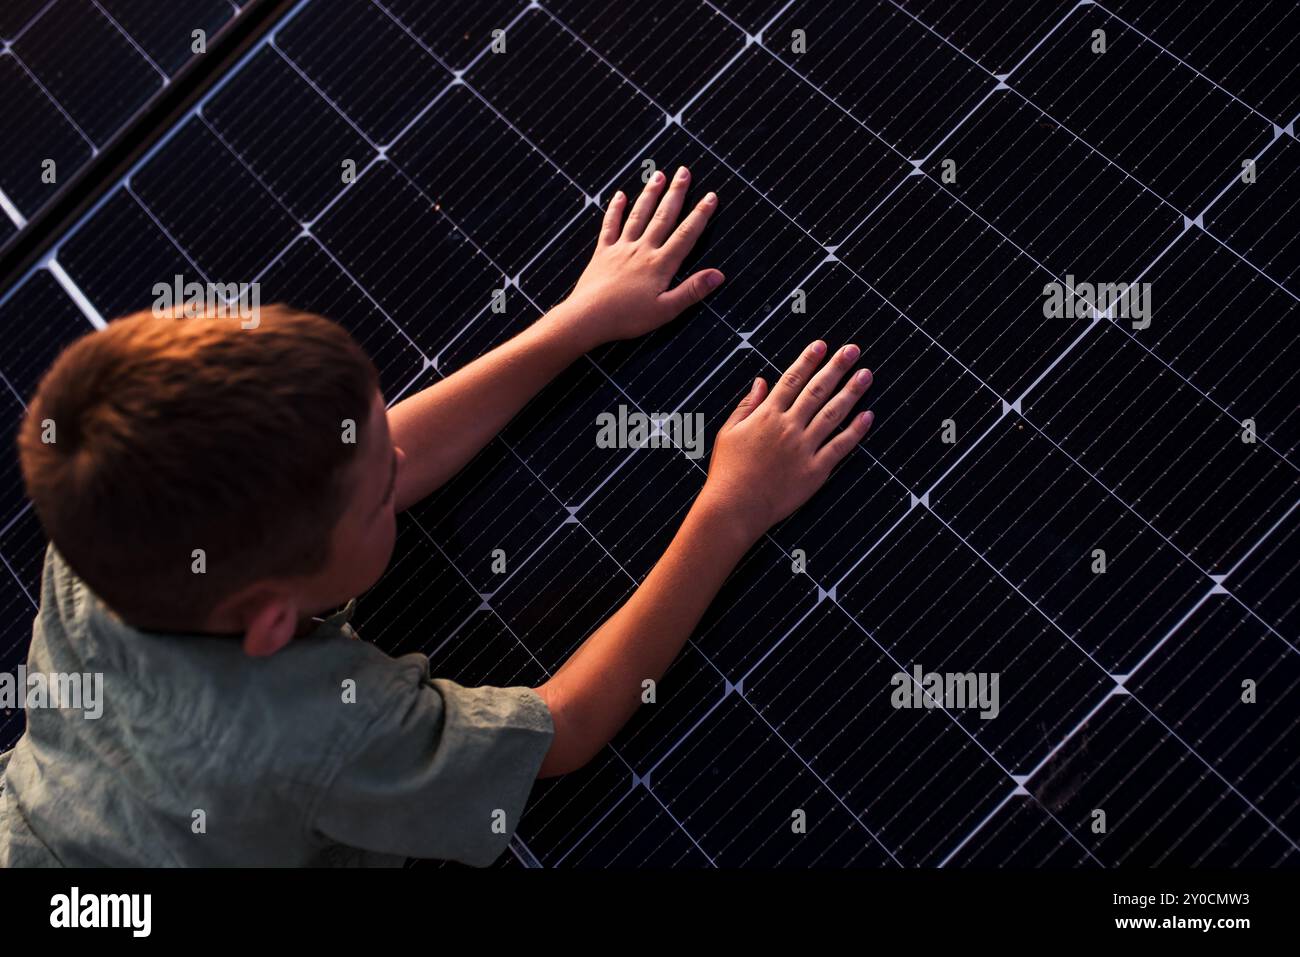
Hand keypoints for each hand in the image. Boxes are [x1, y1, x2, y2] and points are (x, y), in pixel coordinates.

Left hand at [558, 166, 723, 349]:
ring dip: (650, 194)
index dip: (700, 215)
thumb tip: (718, 275)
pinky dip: (615, 209)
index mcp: (660, 264)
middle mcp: (642, 250)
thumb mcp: (666, 310)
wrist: (587, 318)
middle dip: (676, 193)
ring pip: (638, 215)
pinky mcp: (602, 253)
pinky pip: (610, 225)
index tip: (710, 196)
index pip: (686, 235)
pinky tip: (620, 195)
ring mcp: (621, 248)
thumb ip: (692, 290)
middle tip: (685, 172)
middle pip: (663, 217)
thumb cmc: (627, 318)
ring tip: (659, 176)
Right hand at [698, 340, 874, 541]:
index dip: (808, 360)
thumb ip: (747, 405)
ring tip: (866, 374)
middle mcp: (788, 427)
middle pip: (817, 390)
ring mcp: (804, 448)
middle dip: (836, 367)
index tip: (822, 345)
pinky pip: (840, 447)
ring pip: (833, 414)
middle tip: (853, 350)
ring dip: (852, 392)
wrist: (734, 508)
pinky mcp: (815, 471)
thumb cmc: (727, 471)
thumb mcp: (728, 432)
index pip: (791, 380)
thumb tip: (761, 381)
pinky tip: (867, 416)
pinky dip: (855, 431)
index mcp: (766, 415)